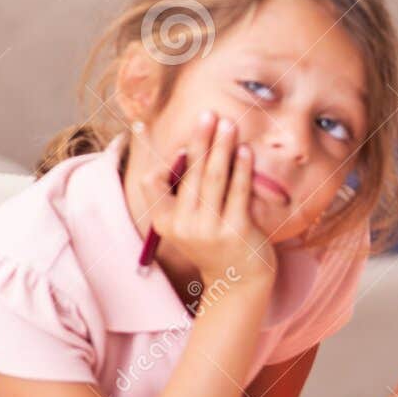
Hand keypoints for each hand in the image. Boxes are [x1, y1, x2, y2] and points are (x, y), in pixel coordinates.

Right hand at [147, 112, 273, 287]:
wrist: (238, 282)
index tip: (161, 133)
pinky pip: (238, 191)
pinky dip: (241, 168)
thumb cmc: (213, 244)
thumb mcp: (188, 223)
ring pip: (213, 178)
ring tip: (228, 123)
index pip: (152, 183)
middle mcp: (182, 226)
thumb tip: (181, 151)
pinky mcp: (236, 230)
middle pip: (188, 174)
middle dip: (199, 140)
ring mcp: (209, 229)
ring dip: (221, 147)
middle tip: (207, 114)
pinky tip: (245, 150)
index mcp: (164, 222)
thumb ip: (182, 194)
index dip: (158, 158)